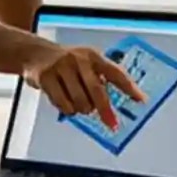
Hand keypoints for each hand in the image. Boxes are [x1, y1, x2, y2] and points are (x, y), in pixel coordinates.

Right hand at [23, 46, 147, 130]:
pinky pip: (62, 103)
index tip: (141, 101)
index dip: (129, 87)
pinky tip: (66, 104)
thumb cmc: (66, 63)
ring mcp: (61, 67)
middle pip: (97, 90)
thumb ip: (99, 79)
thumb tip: (111, 106)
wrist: (35, 53)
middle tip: (112, 124)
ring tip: (80, 106)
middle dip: (106, 110)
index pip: (115, 72)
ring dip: (82, 109)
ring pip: (79, 101)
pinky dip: (67, 109)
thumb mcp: (85, 63)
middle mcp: (79, 59)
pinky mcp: (46, 77)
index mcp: (93, 56)